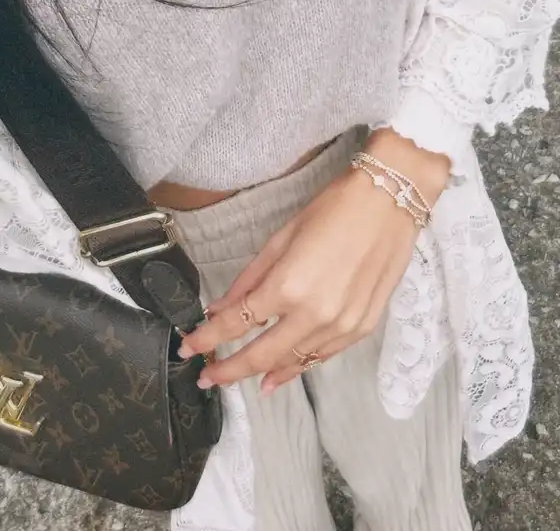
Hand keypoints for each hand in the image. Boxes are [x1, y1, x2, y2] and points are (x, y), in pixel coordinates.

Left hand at [179, 130, 449, 394]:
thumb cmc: (335, 209)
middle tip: (207, 376)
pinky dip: (297, 366)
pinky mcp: (362, 327)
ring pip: (292, 363)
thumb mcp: (282, 237)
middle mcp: (315, 315)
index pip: (236, 324)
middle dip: (228, 370)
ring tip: (238, 378)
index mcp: (288, 287)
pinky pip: (321, 356)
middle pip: (261, 355)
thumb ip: (250, 278)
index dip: (207, 339)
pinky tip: (279, 373)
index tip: (188, 346)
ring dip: (262, 372)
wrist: (391, 201)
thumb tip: (222, 306)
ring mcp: (342, 326)